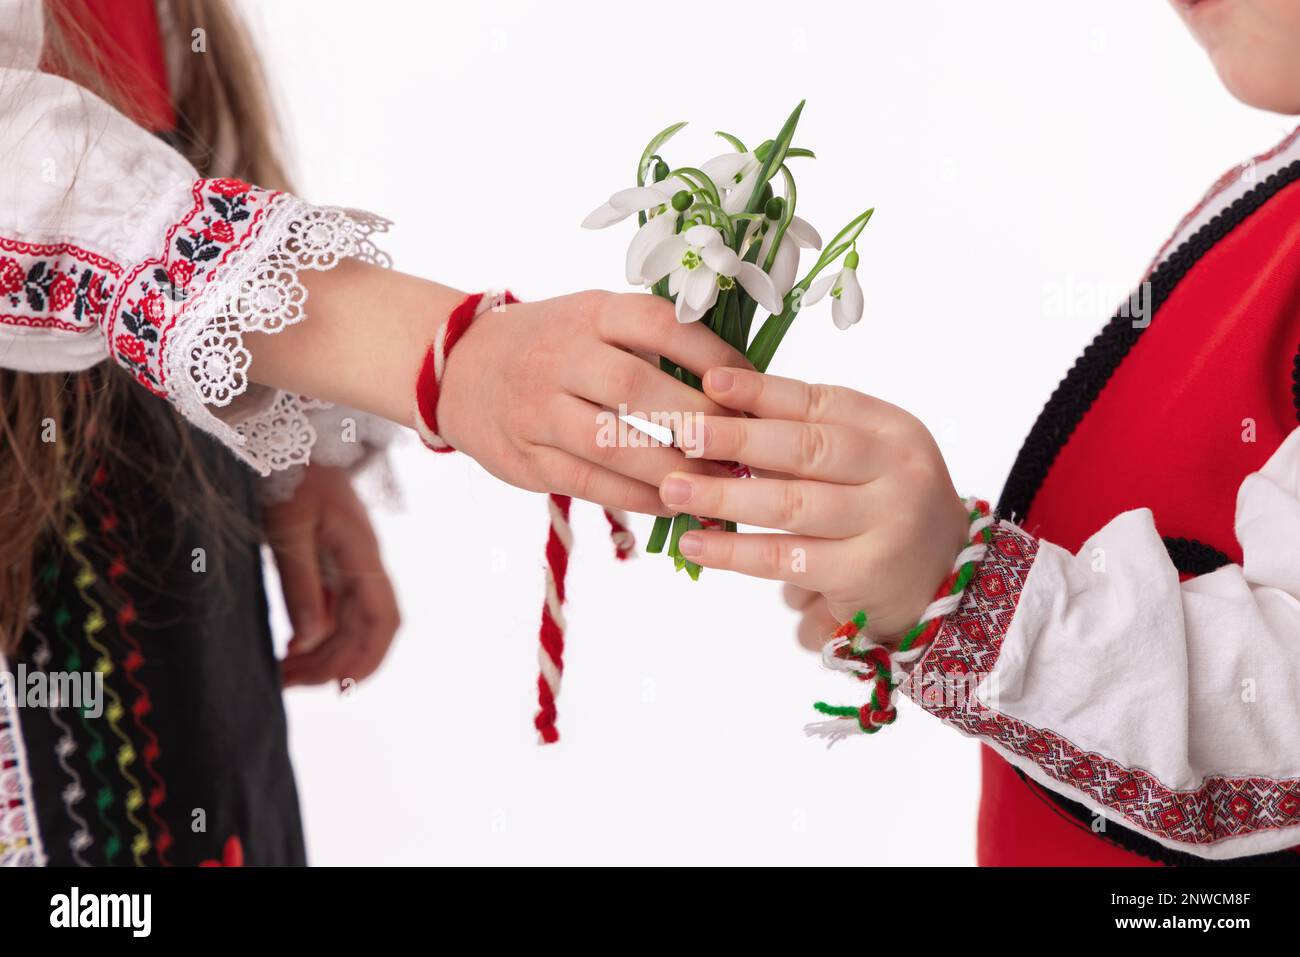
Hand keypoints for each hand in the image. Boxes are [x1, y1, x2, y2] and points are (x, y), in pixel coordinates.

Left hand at [264, 465, 400, 688]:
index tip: (336, 686)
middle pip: (365, 629)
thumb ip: (300, 584)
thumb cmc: (289, 475)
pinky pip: (333, 608)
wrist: (284, 437)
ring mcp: (348, 563)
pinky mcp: (331, 561)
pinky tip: (292, 647)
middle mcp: (362, 563)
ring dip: (323, 652)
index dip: (368, 657)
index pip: (383, 618)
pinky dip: (316, 634)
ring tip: (284, 673)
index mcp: (362, 554)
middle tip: (287, 683)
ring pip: (349, 622)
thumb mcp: (288, 528)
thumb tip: (309, 639)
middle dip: (333, 663)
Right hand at [437, 291, 749, 515]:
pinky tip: (675, 504)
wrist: (458, 371)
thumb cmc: (552, 344)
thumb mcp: (595, 319)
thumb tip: (741, 379)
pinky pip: (590, 483)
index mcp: (589, 313)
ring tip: (719, 484)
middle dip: (697, 420)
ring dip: (673, 469)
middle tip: (744, 445)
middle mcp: (559, 357)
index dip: (712, 354)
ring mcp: (537, 411)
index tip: (751, 383)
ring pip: (612, 445)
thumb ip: (654, 341)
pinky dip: (638, 498)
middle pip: (636, 389)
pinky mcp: (525, 460)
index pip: (659, 324)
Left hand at [657, 367, 970, 639]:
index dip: (762, 391)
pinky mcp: (862, 574)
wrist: (945, 582)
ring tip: (673, 488)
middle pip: (805, 448)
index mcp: (891, 430)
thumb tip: (720, 412)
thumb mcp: (866, 460)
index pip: (820, 402)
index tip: (710, 380)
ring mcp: (885, 525)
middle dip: (736, 438)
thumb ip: (807, 438)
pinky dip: (734, 551)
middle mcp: (896, 472)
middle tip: (681, 432)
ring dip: (724, 495)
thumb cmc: (886, 509)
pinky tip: (695, 542)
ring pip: (790, 505)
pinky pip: (784, 558)